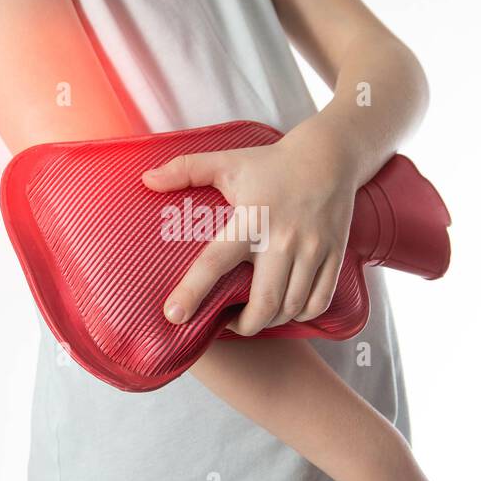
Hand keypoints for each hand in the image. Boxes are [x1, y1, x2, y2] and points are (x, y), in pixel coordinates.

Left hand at [140, 122, 361, 334]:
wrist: (329, 155)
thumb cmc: (271, 162)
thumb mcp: (227, 161)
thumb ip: (185, 170)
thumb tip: (146, 180)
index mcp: (251, 218)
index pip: (215, 261)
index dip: (193, 291)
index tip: (174, 315)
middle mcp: (283, 238)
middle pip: (263, 302)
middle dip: (244, 325)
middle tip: (229, 324)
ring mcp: (313, 249)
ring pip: (292, 305)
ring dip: (271, 320)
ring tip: (256, 317)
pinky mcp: (335, 254)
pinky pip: (320, 300)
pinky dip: (302, 313)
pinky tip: (288, 309)